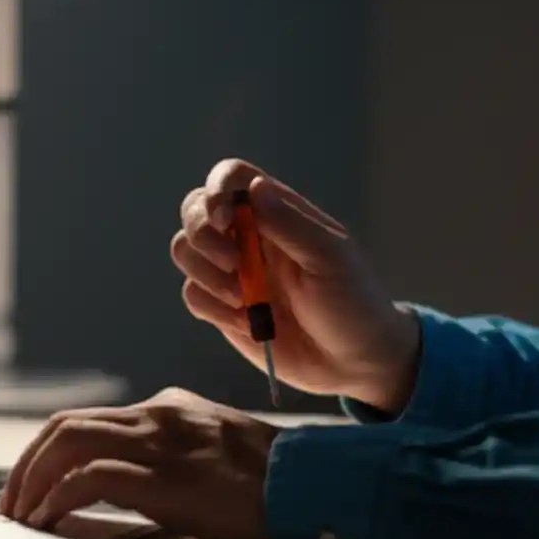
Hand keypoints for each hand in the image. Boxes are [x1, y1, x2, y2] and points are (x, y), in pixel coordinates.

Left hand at [0, 387, 280, 538]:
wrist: (313, 488)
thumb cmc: (274, 482)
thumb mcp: (217, 453)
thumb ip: (174, 454)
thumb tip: (127, 481)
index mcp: (170, 409)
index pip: (88, 418)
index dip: (48, 450)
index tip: (32, 482)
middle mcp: (158, 416)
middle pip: (65, 425)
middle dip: (26, 463)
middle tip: (11, 500)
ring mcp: (160, 443)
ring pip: (67, 443)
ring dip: (32, 481)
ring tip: (21, 515)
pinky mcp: (164, 478)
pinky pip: (89, 478)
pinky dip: (57, 498)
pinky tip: (49, 520)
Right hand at [171, 159, 420, 412]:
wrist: (352, 362)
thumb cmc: (351, 301)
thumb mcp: (329, 259)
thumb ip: (290, 224)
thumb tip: (253, 187)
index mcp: (277, 213)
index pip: (232, 177)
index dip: (217, 189)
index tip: (225, 218)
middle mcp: (248, 236)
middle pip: (195, 210)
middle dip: (201, 233)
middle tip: (233, 263)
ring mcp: (233, 272)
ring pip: (185, 251)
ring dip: (204, 273)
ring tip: (243, 300)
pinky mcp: (223, 308)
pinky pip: (192, 295)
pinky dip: (211, 307)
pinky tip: (246, 323)